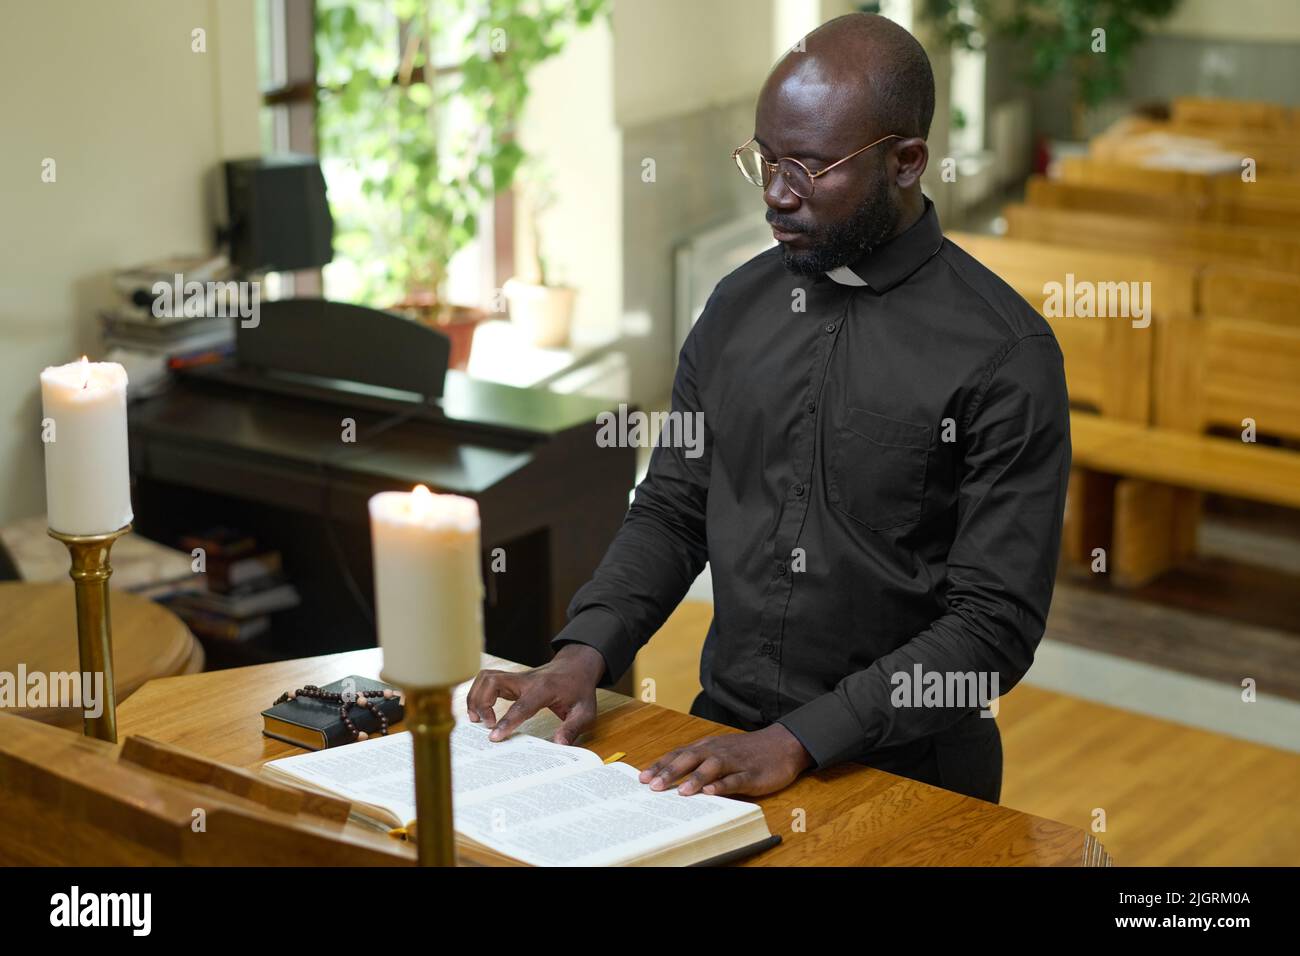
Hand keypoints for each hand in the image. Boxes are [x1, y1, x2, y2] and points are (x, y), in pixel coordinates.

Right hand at [465, 643, 605, 745]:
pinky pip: (487, 680)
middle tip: (485, 725)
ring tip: (477, 719)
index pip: (521, 705)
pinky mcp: (510, 679)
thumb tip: (558, 744)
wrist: (577, 666)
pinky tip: (480, 711)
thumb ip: (572, 728)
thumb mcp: (585, 711)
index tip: (494, 736)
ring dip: (476, 697)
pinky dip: (478, 693)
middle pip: (493, 681)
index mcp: (544, 688)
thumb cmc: (579, 690)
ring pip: (486, 677)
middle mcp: (526, 680)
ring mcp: (516, 677)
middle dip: (481, 703)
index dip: (507, 721)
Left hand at [638, 723, 813, 796]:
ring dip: (696, 778)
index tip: (642, 778)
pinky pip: (736, 779)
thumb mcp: (719, 750)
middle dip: (671, 772)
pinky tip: (713, 791)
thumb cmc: (746, 750)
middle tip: (653, 786)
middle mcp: (717, 751)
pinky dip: (724, 784)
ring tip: (682, 792)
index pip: (679, 754)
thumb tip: (671, 776)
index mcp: (707, 747)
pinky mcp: (752, 774)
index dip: (660, 765)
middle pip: (690, 760)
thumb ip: (698, 761)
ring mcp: (735, 762)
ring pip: (712, 767)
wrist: (782, 744)